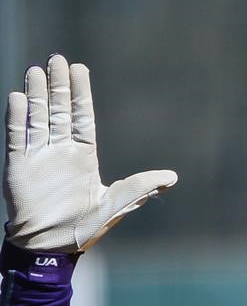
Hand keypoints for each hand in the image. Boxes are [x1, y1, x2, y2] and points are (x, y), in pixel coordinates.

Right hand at [5, 55, 175, 253]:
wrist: (50, 247)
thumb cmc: (83, 228)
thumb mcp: (115, 205)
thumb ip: (139, 188)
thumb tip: (172, 178)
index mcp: (84, 155)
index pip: (82, 117)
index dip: (81, 93)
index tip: (79, 68)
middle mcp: (61, 150)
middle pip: (59, 110)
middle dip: (59, 85)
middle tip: (56, 58)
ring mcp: (39, 155)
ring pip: (37, 117)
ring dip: (37, 94)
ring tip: (36, 70)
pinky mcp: (19, 165)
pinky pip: (17, 136)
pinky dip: (17, 117)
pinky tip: (18, 97)